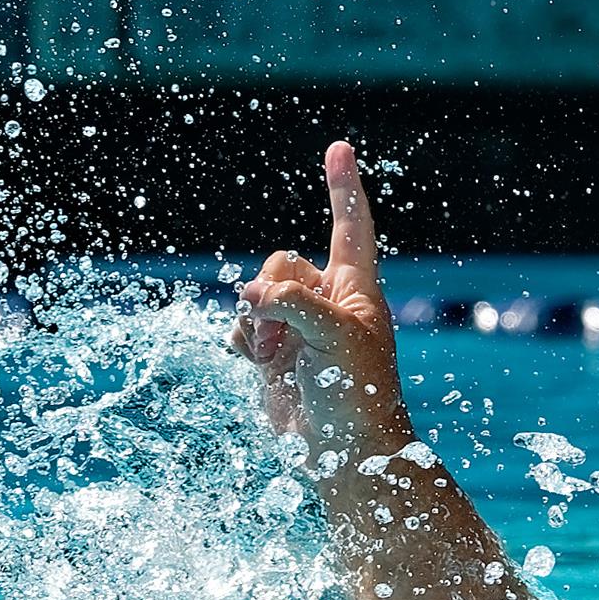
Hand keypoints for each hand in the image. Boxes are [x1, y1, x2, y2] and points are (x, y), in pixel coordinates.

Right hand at [229, 141, 411, 461]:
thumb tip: (248, 297)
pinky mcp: (273, 354)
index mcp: (358, 290)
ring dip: (255, 324)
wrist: (344, 452)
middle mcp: (328, 302)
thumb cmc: (356, 393)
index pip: (351, 227)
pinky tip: (258, 362)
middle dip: (272, 294)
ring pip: (254, 294)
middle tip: (285, 339)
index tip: (339, 147)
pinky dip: (242, 340)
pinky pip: (240, 327)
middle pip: (281, 262)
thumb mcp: (332, 336)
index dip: (344, 188)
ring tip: (277, 358)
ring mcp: (297, 327)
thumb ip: (290, 302)